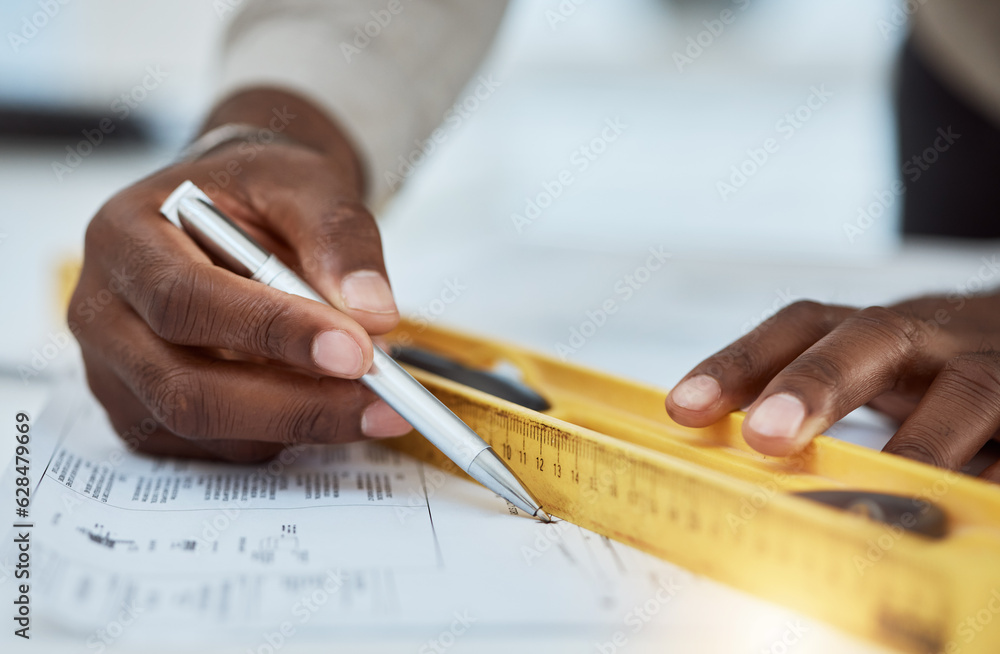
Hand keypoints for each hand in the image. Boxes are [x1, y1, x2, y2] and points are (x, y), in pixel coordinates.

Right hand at [70, 89, 410, 461]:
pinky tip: (323, 398)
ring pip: (204, 428)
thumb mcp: (306, 184)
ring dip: (297, 423)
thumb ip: (339, 239)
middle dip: (294, 405)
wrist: (234, 211)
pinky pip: (215, 448)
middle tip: (382, 403)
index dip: (272, 332)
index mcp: (125, 237)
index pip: (185, 299)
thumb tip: (372, 315)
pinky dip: (281, 434)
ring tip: (369, 396)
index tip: (355, 352)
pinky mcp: (144, 414)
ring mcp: (116, 372)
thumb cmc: (258, 193)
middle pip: (183, 387)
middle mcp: (104, 311)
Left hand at [665, 295, 999, 480]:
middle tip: (767, 436)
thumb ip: (812, 401)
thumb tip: (723, 446)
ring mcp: (993, 365)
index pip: (799, 327)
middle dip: (815, 385)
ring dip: (918, 444)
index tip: (685, 407)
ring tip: (877, 494)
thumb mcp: (870, 368)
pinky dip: (992, 474)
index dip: (741, 362)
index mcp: (874, 328)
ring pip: (967, 392)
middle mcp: (932, 334)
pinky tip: (962, 508)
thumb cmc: (932, 366)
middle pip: (873, 340)